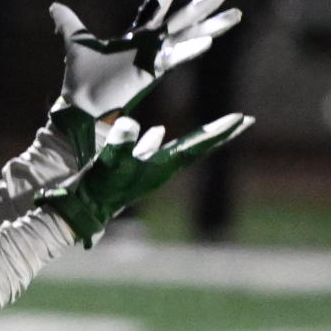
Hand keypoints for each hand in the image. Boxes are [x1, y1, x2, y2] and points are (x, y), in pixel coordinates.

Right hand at [42, 112, 253, 245]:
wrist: (85, 211)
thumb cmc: (100, 190)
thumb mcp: (111, 161)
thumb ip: (122, 141)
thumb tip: (132, 123)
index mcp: (162, 167)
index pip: (197, 146)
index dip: (218, 131)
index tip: (242, 119)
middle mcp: (161, 169)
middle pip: (197, 148)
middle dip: (219, 134)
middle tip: (245, 121)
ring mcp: (148, 171)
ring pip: (179, 149)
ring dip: (197, 138)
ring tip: (214, 129)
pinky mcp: (132, 171)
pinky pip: (152, 151)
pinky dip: (156, 139)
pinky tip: (156, 132)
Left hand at [46, 0, 242, 151]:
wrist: (80, 104)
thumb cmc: (82, 78)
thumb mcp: (76, 42)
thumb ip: (69, 23)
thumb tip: (54, 6)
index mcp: (136, 38)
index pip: (154, 9)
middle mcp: (150, 46)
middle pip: (182, 19)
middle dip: (204, 4)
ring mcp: (153, 57)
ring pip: (188, 36)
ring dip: (211, 25)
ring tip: (235, 13)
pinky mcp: (151, 70)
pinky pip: (175, 57)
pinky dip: (190, 49)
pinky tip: (208, 41)